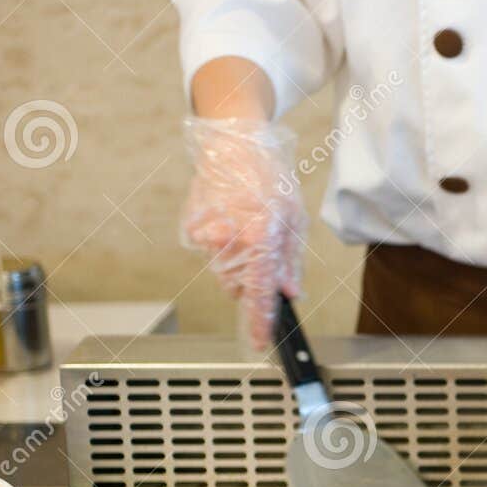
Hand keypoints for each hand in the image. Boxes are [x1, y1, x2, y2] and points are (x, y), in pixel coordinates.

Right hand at [180, 117, 305, 350]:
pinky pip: (210, 250)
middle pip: (238, 286)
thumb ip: (290, 261)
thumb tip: (288, 291)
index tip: (258, 342)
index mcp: (260, 239)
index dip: (259, 321)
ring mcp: (207, 235)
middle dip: (252, 279)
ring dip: (237, 259)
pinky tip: (228, 218)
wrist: (233, 144)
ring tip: (246, 225)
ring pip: (224, 269)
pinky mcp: (191, 228)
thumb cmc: (269, 178)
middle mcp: (229, 241)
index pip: (259, 293)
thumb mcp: (294, 220)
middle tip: (262, 249)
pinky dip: (220, 242)